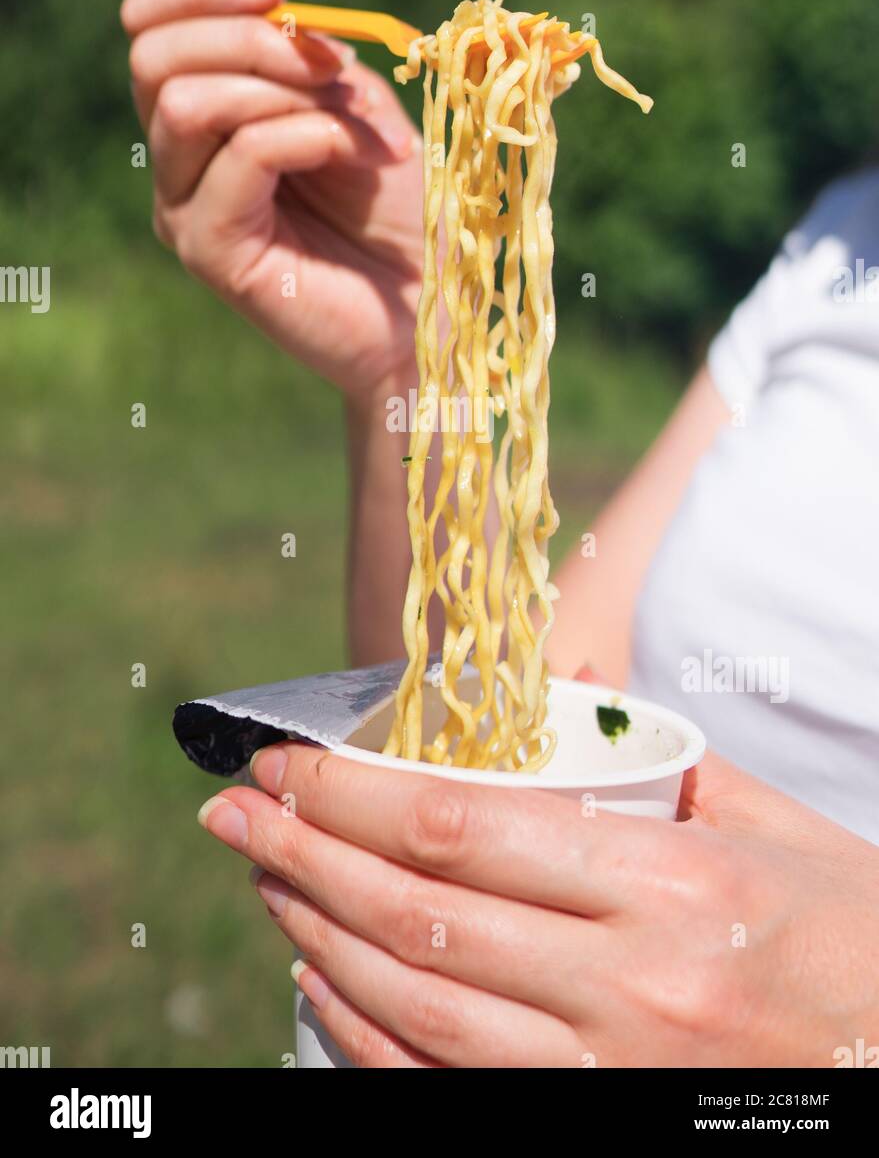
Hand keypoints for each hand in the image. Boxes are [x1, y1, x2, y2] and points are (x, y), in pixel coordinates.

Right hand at [121, 0, 423, 397]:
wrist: (433, 304)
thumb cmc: (399, 208)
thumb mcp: (348, 98)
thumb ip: (282, 33)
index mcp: (204, 119)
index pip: (149, 27)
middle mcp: (180, 164)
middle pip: (154, 56)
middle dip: (248, 35)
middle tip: (332, 64)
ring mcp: (187, 211)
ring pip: (187, 102)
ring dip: (282, 89)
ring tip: (352, 123)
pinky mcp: (211, 253)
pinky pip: (239, 156)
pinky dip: (305, 136)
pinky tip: (354, 157)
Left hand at [197, 739, 878, 1067]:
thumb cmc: (856, 936)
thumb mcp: (777, 829)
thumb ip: (669, 764)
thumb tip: (568, 707)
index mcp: (674, 883)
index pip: (466, 827)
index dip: (351, 792)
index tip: (285, 763)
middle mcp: (632, 984)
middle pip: (419, 912)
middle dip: (304, 853)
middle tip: (234, 811)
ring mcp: (613, 1073)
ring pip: (419, 1006)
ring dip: (318, 935)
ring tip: (265, 880)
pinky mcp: (602, 1125)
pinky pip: (449, 1087)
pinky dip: (366, 1033)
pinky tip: (320, 980)